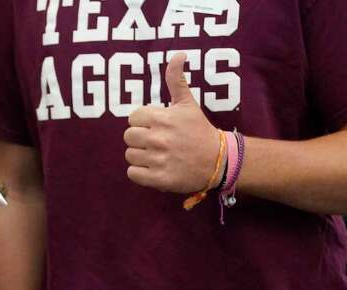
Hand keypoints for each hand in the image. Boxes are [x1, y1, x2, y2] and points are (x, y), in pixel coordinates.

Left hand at [124, 53, 221, 192]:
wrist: (217, 160)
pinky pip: (132, 174)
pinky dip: (140, 173)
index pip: (133, 118)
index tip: (156, 126)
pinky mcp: (159, 179)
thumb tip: (178, 53)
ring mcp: (158, 160)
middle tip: (156, 142)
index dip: (142, 122)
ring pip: (130, 156)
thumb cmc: (198, 130)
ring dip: (140, 156)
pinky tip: (155, 168)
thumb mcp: (188, 103)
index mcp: (163, 118)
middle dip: (139, 139)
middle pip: (128, 137)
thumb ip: (176, 80)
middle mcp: (159, 138)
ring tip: (157, 155)